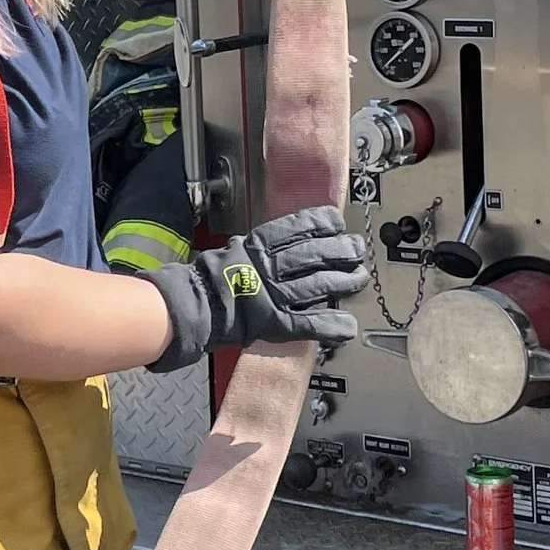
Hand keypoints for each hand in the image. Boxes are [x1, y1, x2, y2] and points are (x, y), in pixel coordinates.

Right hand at [147, 204, 365, 367]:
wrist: (189, 309)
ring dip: (343, 282)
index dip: (322, 224)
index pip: (296, 228)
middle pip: (313, 254)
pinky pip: (307, 323)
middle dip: (341, 251)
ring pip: (317, 285)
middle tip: (358, 250)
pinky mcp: (273, 323)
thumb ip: (259, 247)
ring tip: (359, 278)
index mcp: (256, 246)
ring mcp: (271, 295)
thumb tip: (285, 239)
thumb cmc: (206, 281)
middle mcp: (266, 267)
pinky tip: (348, 326)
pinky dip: (330, 325)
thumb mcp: (233, 251)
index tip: (338, 223)